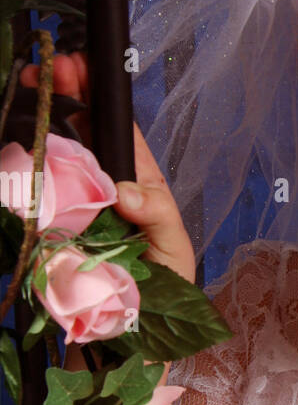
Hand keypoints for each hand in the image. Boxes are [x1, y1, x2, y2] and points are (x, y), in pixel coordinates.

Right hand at [20, 52, 196, 284]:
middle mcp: (103, 188)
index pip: (116, 128)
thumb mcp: (173, 246)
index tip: (77, 67)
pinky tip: (18, 148)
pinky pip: (34, 195)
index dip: (97, 94)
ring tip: (30, 89)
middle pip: (80, 132)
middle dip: (63, 93)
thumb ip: (157, 213)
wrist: (132, 337)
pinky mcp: (50, 229)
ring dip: (38, 122)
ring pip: (53, 155)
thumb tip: (124, 189)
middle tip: (44, 70)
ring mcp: (74, 205)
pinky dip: (23, 171)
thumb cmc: (162, 289)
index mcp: (137, 183)